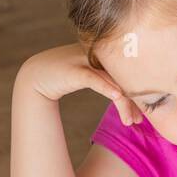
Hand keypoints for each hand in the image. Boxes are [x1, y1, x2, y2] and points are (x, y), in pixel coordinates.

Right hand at [20, 43, 143, 125]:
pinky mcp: (74, 70)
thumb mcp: (90, 76)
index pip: (128, 74)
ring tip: (130, 121)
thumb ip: (106, 78)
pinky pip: (94, 79)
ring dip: (124, 103)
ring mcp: (85, 61)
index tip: (142, 113)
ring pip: (112, 82)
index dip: (138, 93)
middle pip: (124, 78)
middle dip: (134, 101)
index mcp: (104, 54)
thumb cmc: (64, 77)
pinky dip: (107, 88)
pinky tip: (118, 97)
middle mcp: (98, 55)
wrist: (34, 74)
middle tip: (139, 121)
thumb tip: (124, 93)